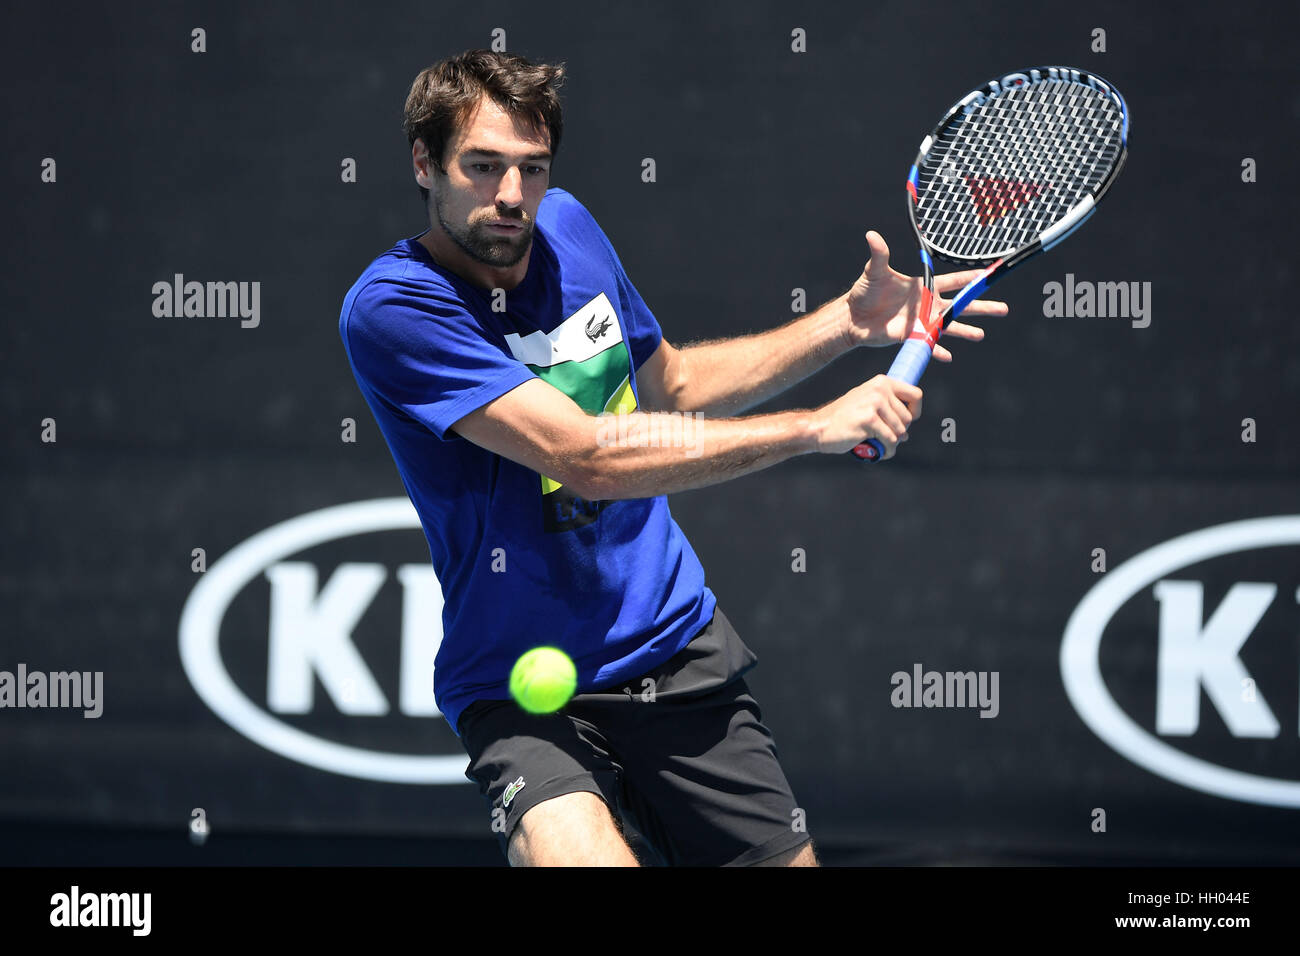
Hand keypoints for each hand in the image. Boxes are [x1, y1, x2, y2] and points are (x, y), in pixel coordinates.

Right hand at [816, 374, 922, 458]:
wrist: (818, 427)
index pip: (916, 395)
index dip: (915, 411)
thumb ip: (887, 411)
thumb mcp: (865, 405)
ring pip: (901, 431)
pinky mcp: (869, 419)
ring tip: (879, 444)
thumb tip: (906, 432)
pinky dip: (886, 450)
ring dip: (892, 443)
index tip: (906, 421)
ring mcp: (874, 403)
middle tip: (884, 437)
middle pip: (909, 418)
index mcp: (881, 382)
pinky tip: (877, 452)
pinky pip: (890, 440)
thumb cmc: (842, 419)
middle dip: (899, 432)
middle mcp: (879, 389)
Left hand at [845, 231, 1008, 360]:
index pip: (952, 281)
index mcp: (923, 287)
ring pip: (949, 327)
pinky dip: (937, 351)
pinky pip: (927, 346)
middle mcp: (927, 305)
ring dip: (964, 331)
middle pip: (959, 305)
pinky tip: (949, 356)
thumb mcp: (873, 272)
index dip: (970, 278)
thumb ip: (878, 255)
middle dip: (981, 306)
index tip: (989, 275)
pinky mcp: (911, 337)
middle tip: (1003, 309)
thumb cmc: (863, 292)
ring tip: (980, 335)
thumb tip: (871, 235)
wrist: (852, 317)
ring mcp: (921, 323)